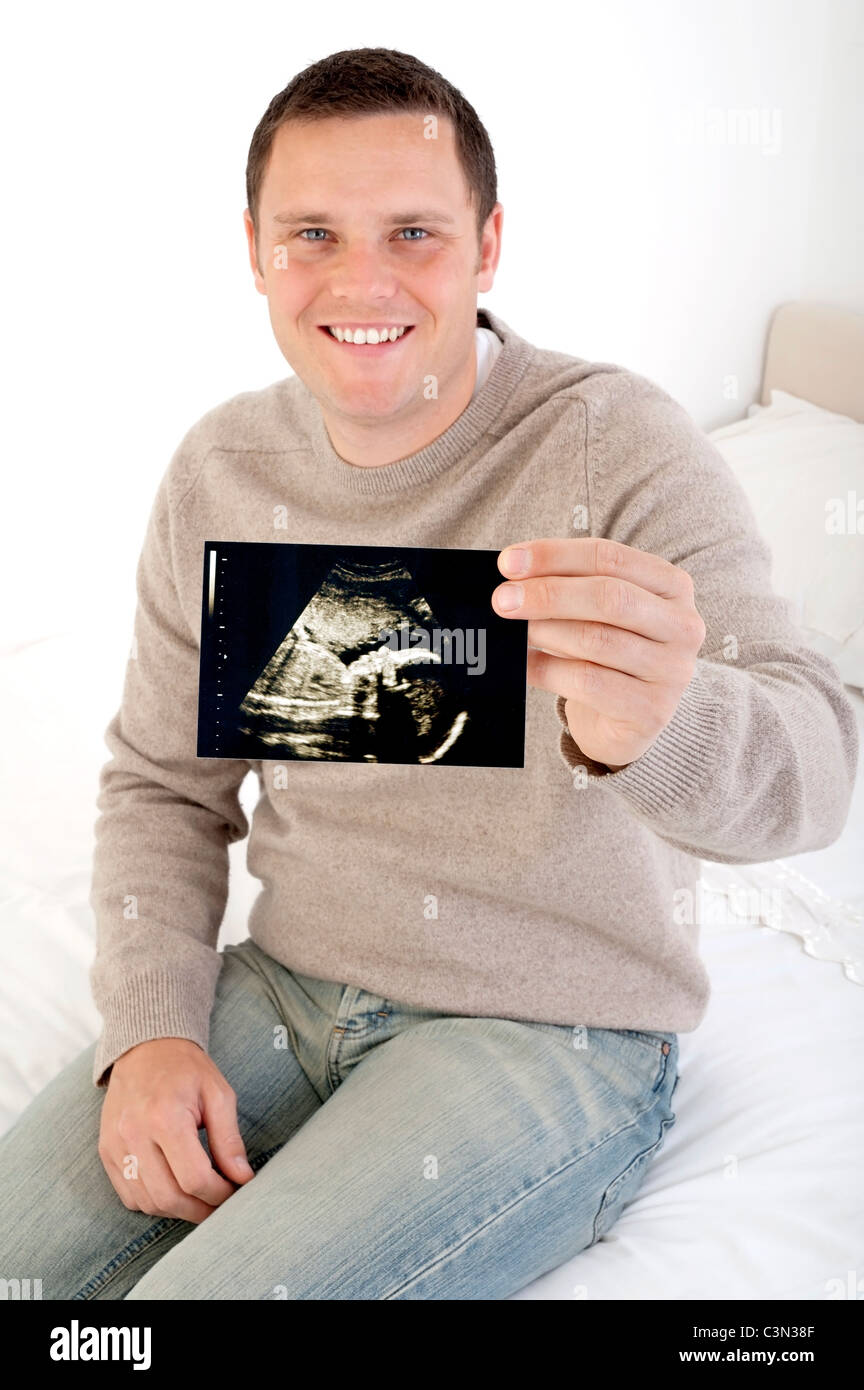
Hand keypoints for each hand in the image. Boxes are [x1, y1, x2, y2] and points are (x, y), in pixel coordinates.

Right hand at [99, 1037, 253, 1223]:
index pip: (194, 1178)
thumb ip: (229, 1140)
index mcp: (165, 1117)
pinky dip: (153, 1203)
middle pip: (169, 1198)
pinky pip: (128, 1196)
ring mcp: (115, 1145)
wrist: (145, 1047)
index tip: (235, 1191)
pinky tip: (173, 1190)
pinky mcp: (106, 1151)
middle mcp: (134, 1134)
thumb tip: (243, 1179)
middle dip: (201, 1210)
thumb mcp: (218, 1095)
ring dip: (177, 1210)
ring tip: (200, 1199)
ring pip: (147, 1203)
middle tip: (221, 1205)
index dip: (219, 1194)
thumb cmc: (186, 1070)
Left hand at [491, 538, 705, 770]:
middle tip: (503, 599)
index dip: (555, 556)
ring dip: (545, 631)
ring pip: (597, 640)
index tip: (509, 563)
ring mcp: (671, 671)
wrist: (630, 719)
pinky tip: (524, 665)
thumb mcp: (600, 613)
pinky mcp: (650, 710)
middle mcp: (682, 626)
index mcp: (672, 586)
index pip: (611, 558)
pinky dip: (546, 670)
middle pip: (609, 597)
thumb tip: (513, 575)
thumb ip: (570, 587)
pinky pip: (587, 683)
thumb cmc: (610, 654)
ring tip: (515, 630)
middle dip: (548, 594)